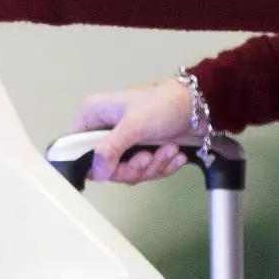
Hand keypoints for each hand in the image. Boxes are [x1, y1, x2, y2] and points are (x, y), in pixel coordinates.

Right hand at [67, 77, 198, 181]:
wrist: (201, 106)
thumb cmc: (162, 106)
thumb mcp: (134, 125)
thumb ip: (110, 149)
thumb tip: (96, 173)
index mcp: (93, 116)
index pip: (78, 149)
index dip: (95, 163)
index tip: (114, 167)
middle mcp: (105, 130)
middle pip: (106, 167)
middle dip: (133, 167)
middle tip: (148, 157)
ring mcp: (125, 142)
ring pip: (128, 172)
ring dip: (153, 166)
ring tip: (171, 150)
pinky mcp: (144, 152)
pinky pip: (145, 172)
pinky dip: (162, 166)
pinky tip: (176, 157)